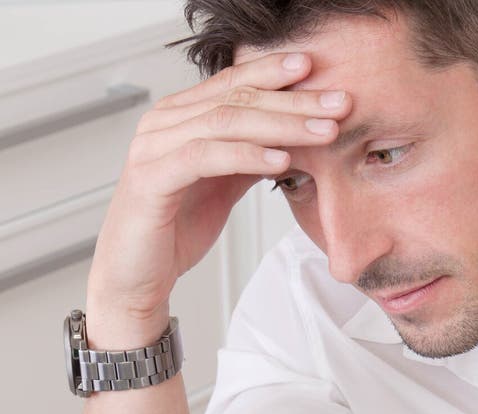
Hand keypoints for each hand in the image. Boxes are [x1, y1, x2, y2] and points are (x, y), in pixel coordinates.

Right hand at [85, 52, 349, 341]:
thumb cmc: (174, 232)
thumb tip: (292, 139)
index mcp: (178, 117)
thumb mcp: (223, 186)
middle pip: (236, 98)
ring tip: (322, 131)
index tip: (318, 71)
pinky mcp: (153, 179)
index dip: (276, 74)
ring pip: (225, 122)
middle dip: (293, 100)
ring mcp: (154, 148)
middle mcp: (163, 123)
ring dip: (281, 126)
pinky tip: (280, 160)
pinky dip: (247, 156)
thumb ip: (248, 157)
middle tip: (338, 104)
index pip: (233, 83)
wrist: (137, 276)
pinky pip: (206, 157)